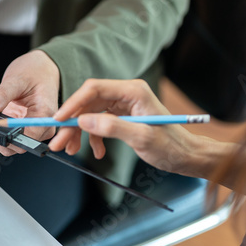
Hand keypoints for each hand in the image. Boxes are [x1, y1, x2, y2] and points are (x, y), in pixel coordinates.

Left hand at [0, 50, 59, 155]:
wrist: (42, 68)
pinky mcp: (15, 128)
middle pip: (12, 145)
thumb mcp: (18, 79)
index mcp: (44, 117)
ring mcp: (25, 130)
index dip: (5, 138)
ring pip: (3, 144)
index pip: (25, 138)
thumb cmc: (37, 72)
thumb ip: (2, 94)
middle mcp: (37, 128)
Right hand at [47, 79, 198, 175]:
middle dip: (73, 123)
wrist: (186, 156)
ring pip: (92, 114)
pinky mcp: (123, 117)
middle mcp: (127, 94)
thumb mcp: (141, 138)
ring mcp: (125, 105)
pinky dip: (94, 137)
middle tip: (59, 142)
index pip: (94, 89)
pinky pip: (100, 123)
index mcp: (133, 91)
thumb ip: (112, 128)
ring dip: (80, 132)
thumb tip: (83, 122)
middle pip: (89, 103)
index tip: (59, 119)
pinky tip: (97, 151)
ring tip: (72, 150)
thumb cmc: (171, 146)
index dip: (73, 103)